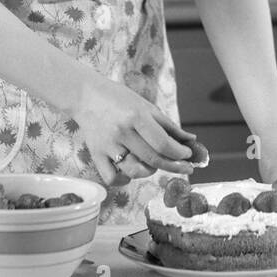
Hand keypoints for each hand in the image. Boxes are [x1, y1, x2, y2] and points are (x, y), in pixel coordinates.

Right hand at [74, 69, 196, 187]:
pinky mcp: (96, 154)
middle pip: (153, 159)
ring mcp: (107, 145)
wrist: (85, 95)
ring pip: (134, 171)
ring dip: (150, 172)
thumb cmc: (119, 99)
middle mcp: (122, 132)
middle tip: (186, 168)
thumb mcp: (146, 106)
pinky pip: (112, 178)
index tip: (188, 155)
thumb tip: (191, 140)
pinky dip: (125, 180)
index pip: (163, 143)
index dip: (179, 153)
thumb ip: (168, 125)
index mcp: (136, 117)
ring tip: (153, 164)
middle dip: (174, 166)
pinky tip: (131, 172)